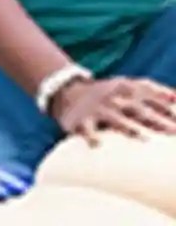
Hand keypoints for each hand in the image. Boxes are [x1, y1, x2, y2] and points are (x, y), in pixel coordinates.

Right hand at [51, 77, 175, 144]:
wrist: (66, 89)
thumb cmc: (107, 93)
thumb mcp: (127, 85)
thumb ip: (152, 91)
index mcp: (125, 87)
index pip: (149, 95)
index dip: (165, 106)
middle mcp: (112, 98)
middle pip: (137, 109)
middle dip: (157, 121)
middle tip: (174, 132)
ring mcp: (96, 109)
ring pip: (114, 119)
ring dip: (128, 128)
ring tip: (143, 139)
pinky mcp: (80, 121)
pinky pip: (86, 130)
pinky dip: (90, 137)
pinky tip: (97, 145)